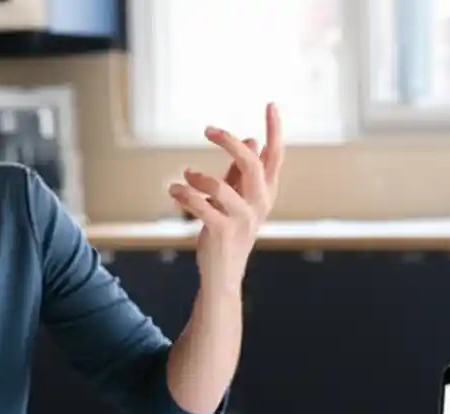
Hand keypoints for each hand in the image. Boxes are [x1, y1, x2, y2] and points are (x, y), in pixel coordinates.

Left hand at [169, 102, 283, 292]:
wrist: (223, 274)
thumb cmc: (229, 233)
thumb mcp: (237, 200)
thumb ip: (241, 172)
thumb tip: (251, 140)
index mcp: (265, 193)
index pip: (275, 156)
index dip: (274, 130)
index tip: (271, 104)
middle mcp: (259, 204)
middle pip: (251, 163)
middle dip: (229, 143)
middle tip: (208, 129)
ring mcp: (242, 220)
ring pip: (221, 187)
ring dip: (197, 178)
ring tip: (184, 176)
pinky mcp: (221, 232)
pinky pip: (200, 205)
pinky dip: (184, 195)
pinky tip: (174, 190)